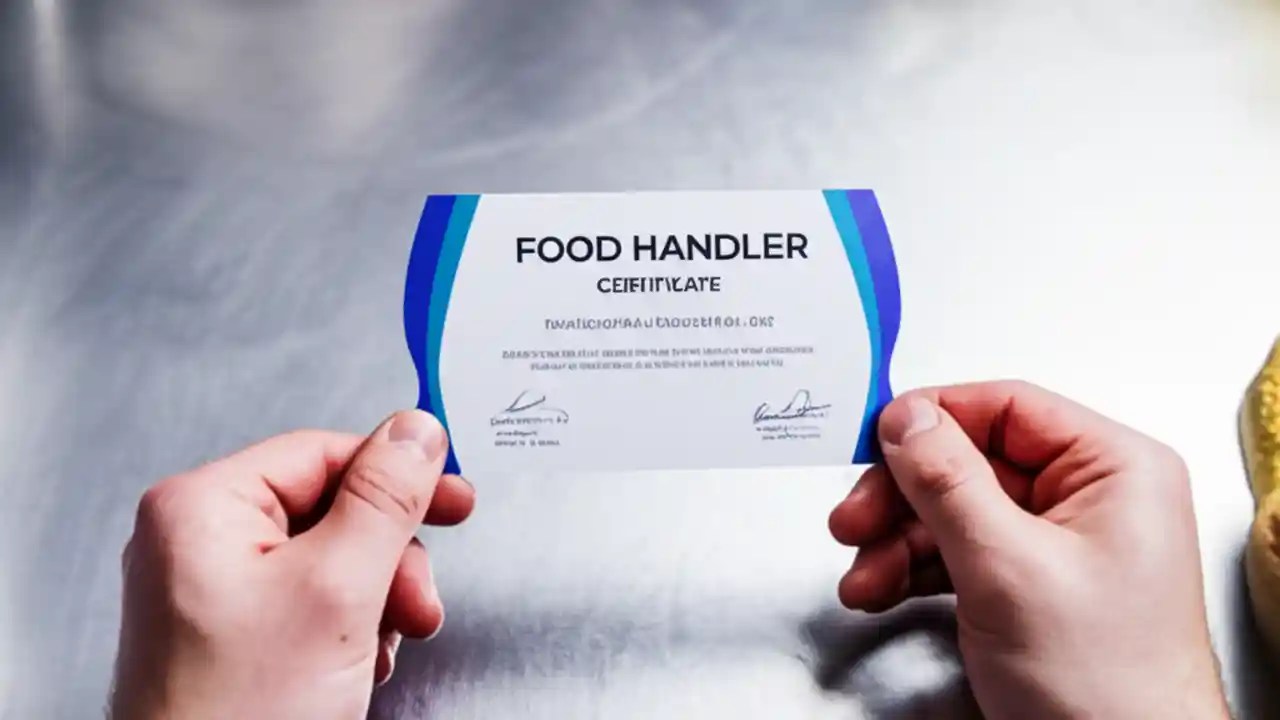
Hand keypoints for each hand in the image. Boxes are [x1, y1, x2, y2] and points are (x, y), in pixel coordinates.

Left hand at [111, 410, 473, 719]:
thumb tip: (415, 432)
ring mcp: (210, 592)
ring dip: (375, 599)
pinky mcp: (229, 636)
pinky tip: (357, 663)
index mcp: (202, 507)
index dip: (398, 474)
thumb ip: (384, 500)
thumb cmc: (239, 717)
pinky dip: (348, 628)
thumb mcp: (338, 590)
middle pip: (330, 508)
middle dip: (388, 557)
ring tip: (381, 644)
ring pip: (328, 560)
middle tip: (416, 600)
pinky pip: (308, 602)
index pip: (323, 452)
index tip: (454, 495)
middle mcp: (198, 541)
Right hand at [829, 382, 1228, 718]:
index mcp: (1114, 469)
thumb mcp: (1006, 567)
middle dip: (902, 496)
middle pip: (969, 462)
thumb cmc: (1107, 687)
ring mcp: (1059, 544)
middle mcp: (1090, 498)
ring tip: (862, 575)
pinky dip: (912, 571)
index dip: (932, 417)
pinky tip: (879, 589)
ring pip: (954, 511)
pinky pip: (959, 554)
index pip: (1006, 407)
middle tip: (854, 519)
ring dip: (896, 541)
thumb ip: (948, 482)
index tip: (873, 436)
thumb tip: (906, 418)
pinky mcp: (1031, 584)